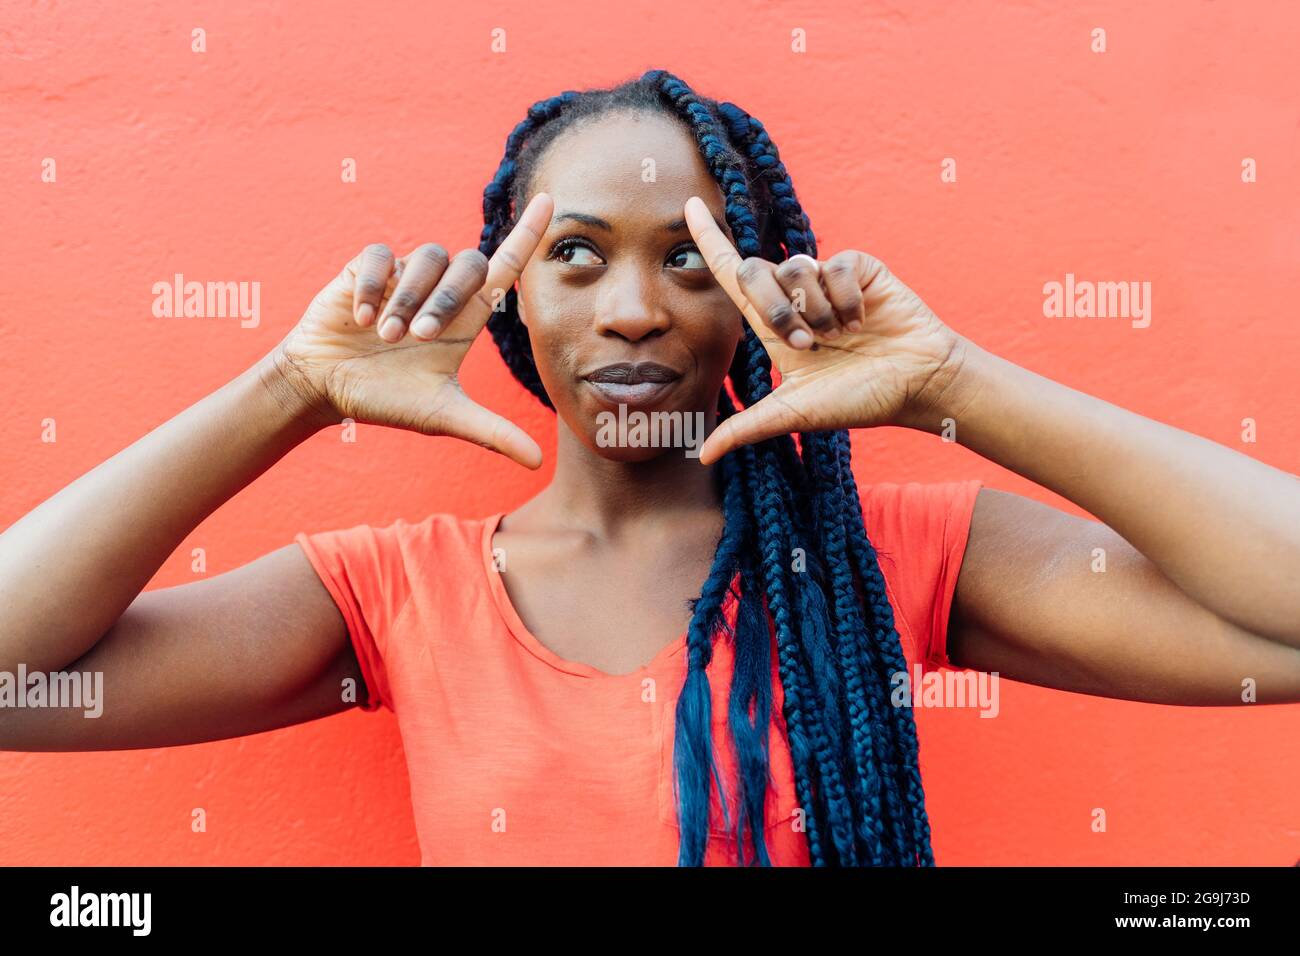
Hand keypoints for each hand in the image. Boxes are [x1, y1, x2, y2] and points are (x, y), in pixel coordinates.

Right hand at [266, 193, 554, 468]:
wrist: (325, 387)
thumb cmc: (388, 398)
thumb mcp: (442, 416)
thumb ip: (492, 433)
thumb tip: (538, 464)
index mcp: (468, 317)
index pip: (506, 266)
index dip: (528, 233)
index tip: (550, 200)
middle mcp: (441, 290)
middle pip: (468, 263)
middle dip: (445, 300)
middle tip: (415, 339)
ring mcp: (405, 276)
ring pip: (426, 258)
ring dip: (407, 298)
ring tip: (384, 336)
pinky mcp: (367, 267)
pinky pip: (381, 257)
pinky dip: (372, 287)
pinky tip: (360, 318)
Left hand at [683, 196, 967, 464]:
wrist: (916, 385)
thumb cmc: (859, 400)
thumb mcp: (794, 414)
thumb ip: (746, 427)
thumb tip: (701, 457)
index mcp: (772, 324)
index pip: (730, 275)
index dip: (708, 239)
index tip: (689, 205)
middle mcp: (795, 296)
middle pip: (754, 271)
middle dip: (774, 310)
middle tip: (807, 344)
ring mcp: (826, 279)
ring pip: (795, 268)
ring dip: (815, 310)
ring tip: (842, 335)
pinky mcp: (858, 267)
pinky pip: (834, 266)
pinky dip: (846, 299)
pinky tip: (865, 320)